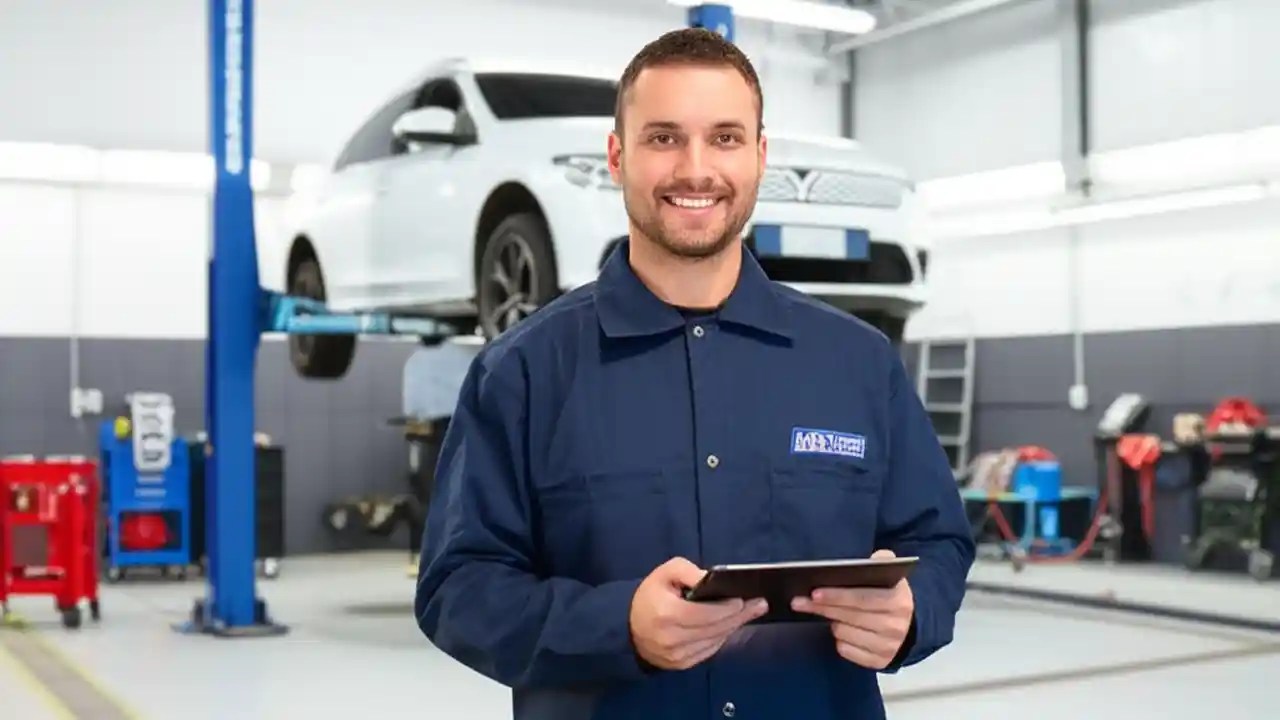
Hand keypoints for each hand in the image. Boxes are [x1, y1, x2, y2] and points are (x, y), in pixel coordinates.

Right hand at [629, 557, 768, 670]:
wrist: (629, 626)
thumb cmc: (650, 595)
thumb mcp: (665, 573)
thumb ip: (689, 571)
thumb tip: (714, 579)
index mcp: (667, 614)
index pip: (705, 613)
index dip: (727, 607)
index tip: (744, 599)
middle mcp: (672, 639)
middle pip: (715, 628)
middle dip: (739, 615)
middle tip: (759, 605)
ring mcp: (677, 656)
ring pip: (715, 641)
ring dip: (734, 627)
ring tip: (749, 613)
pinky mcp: (681, 665)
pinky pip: (710, 651)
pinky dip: (722, 637)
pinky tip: (730, 626)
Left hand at [790, 549, 914, 669]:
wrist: (908, 627)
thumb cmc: (888, 598)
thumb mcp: (890, 578)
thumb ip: (882, 563)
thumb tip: (874, 559)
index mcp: (898, 601)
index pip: (862, 598)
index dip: (837, 596)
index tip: (814, 593)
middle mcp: (895, 626)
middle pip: (850, 616)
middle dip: (822, 608)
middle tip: (799, 602)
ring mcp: (888, 646)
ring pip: (845, 634)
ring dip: (832, 623)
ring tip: (825, 614)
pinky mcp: (879, 662)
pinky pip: (847, 651)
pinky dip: (840, 641)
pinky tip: (839, 631)